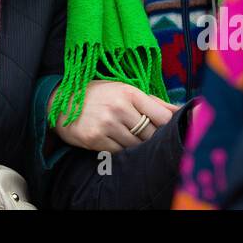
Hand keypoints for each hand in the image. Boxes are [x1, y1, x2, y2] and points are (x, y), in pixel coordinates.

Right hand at [51, 81, 179, 152]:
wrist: (60, 102)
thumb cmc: (97, 94)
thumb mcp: (123, 89)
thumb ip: (153, 101)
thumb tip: (181, 110)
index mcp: (129, 92)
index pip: (162, 116)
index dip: (167, 126)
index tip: (166, 129)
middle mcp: (119, 107)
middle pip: (150, 133)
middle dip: (151, 137)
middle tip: (144, 135)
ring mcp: (107, 124)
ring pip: (136, 145)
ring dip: (136, 145)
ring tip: (127, 137)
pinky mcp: (95, 139)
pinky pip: (119, 152)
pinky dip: (121, 151)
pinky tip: (115, 142)